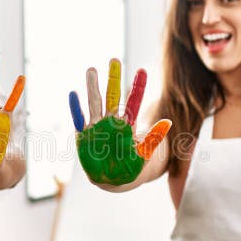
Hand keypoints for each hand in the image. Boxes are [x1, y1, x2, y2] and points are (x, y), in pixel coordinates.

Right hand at [69, 59, 170, 185]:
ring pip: (95, 103)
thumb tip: (168, 122)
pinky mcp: (84, 135)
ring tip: (92, 69)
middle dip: (113, 79)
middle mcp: (112, 121)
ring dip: (93, 87)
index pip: (134, 103)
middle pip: (112, 96)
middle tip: (114, 60)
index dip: (138, 88)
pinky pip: (79, 119)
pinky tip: (73, 94)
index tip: (142, 71)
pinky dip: (76, 108)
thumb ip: (153, 139)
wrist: (113, 180)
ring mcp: (97, 126)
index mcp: (127, 125)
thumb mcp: (144, 154)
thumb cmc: (131, 167)